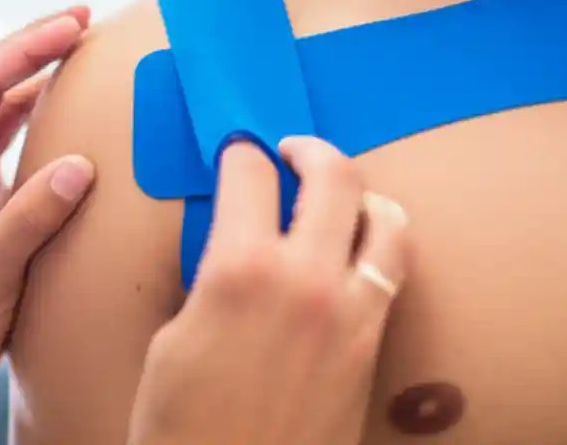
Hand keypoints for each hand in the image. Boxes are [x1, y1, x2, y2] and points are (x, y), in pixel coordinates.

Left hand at [0, 6, 97, 381]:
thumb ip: (34, 214)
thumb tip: (81, 165)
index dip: (29, 46)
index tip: (74, 25)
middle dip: (35, 47)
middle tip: (85, 20)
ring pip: (0, 108)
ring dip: (39, 77)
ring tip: (84, 51)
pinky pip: (11, 140)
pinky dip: (41, 115)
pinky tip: (71, 109)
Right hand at [128, 135, 410, 444]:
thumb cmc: (182, 428)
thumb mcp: (173, 339)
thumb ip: (210, 276)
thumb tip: (229, 242)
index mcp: (239, 270)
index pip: (250, 172)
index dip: (238, 151)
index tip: (235, 149)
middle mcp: (306, 280)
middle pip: (333, 174)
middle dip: (308, 149)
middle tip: (289, 152)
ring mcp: (352, 313)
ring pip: (386, 217)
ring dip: (359, 194)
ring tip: (335, 196)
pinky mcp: (374, 346)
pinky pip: (393, 270)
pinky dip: (378, 243)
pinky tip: (352, 250)